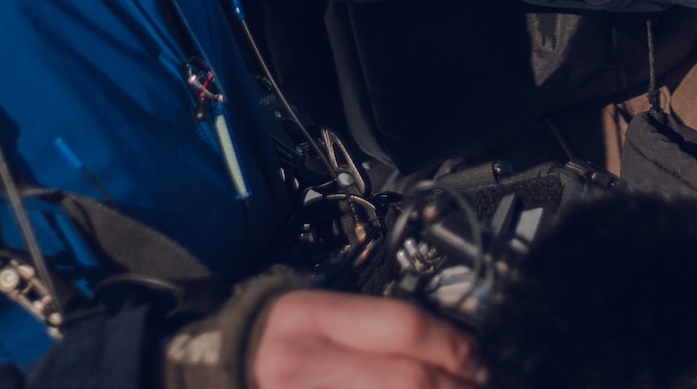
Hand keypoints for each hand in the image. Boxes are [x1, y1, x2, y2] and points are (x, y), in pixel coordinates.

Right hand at [252, 290, 483, 388]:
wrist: (212, 369)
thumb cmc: (274, 341)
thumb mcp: (316, 315)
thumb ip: (374, 326)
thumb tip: (453, 345)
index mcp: (311, 319)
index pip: (402, 326)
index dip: (454, 346)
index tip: (481, 357)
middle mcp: (303, 366)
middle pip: (407, 379)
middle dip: (456, 386)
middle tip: (484, 383)